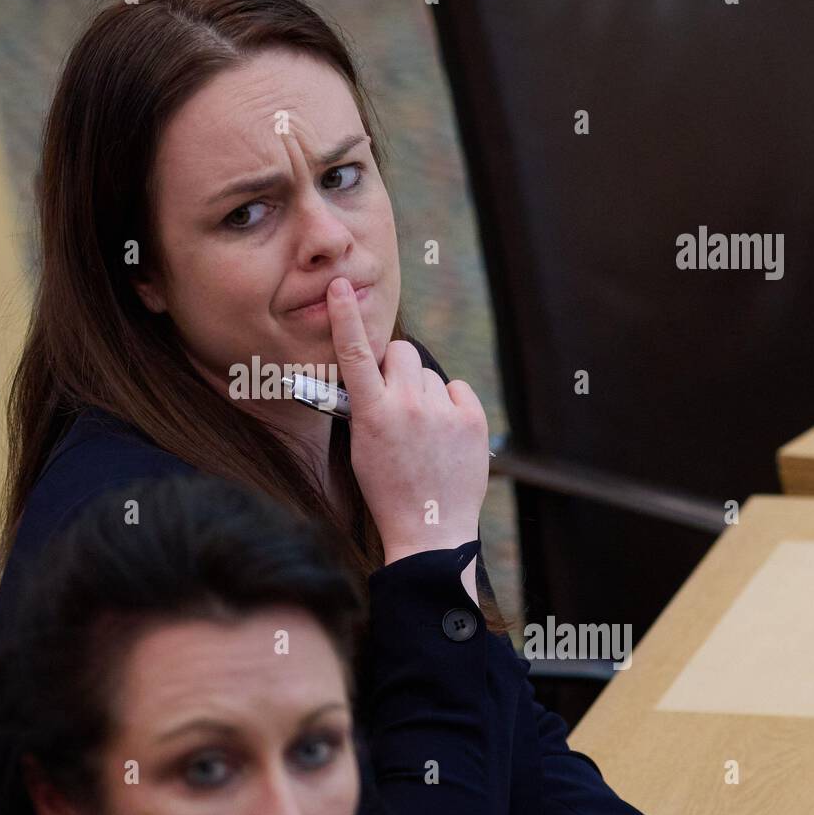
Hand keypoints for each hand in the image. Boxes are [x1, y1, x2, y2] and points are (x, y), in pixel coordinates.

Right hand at [326, 277, 489, 599]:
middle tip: (396, 399)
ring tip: (423, 433)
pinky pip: (456, 390)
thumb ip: (367, 405)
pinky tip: (444, 434)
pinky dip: (450, 405)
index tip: (341, 285)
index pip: (354, 355)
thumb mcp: (361, 448)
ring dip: (424, 393)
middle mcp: (407, 406)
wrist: (429, 529)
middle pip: (401, 353)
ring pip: (430, 375)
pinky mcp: (472, 419)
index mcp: (372, 414)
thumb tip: (376, 372)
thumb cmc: (388, 489)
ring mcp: (442, 412)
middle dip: (397, 367)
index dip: (346, 317)